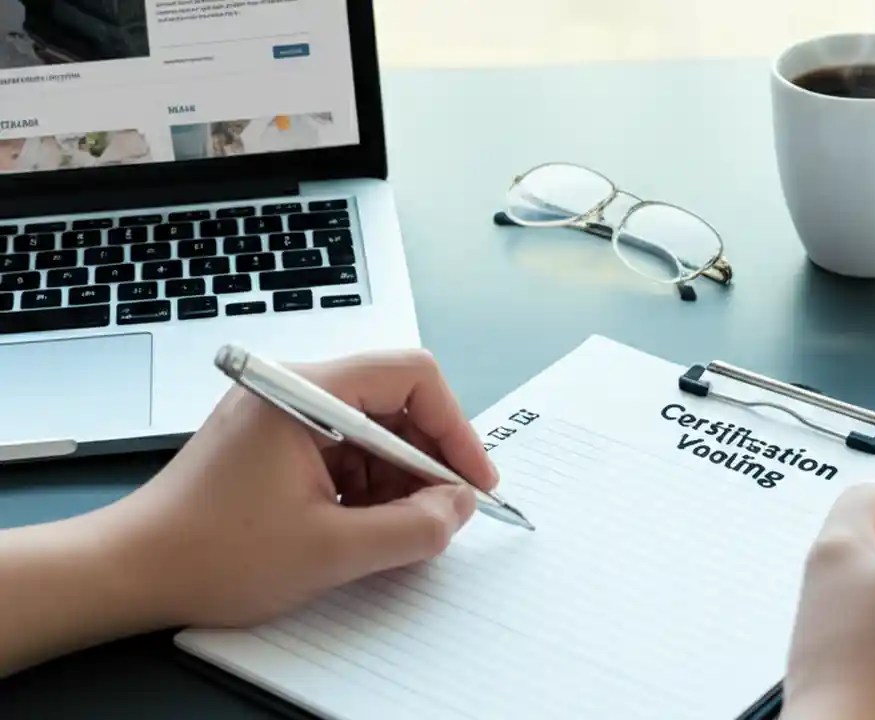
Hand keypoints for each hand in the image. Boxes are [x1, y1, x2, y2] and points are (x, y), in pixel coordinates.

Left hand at [100, 349, 498, 628]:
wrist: (132, 571)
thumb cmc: (215, 554)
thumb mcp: (332, 551)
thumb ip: (412, 529)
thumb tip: (459, 507)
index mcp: (304, 393)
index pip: (410, 375)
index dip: (454, 428)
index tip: (472, 480)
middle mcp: (294, 389)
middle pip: (394, 402)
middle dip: (426, 460)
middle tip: (443, 513)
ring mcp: (282, 412)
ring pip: (372, 430)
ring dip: (396, 480)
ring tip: (395, 531)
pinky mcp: (274, 439)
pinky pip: (343, 449)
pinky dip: (366, 486)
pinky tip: (362, 527)